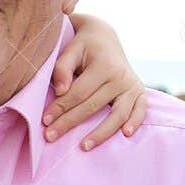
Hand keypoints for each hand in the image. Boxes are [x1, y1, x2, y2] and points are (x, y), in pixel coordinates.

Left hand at [44, 13, 147, 148]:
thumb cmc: (83, 46)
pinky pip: (140, 111)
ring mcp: (132, 85)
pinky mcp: (140, 92)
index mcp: (104, 65)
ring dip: (101, 133)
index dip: (60, 108)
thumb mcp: (71, 50)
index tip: (44, 121)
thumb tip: (60, 91)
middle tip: (50, 136)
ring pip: (117, 114)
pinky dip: (135, 122)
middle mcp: (121, 76)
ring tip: (83, 146)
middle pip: (93, 106)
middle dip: (70, 123)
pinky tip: (125, 135)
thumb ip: (62, 68)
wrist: (104, 37)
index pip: (78, 93)